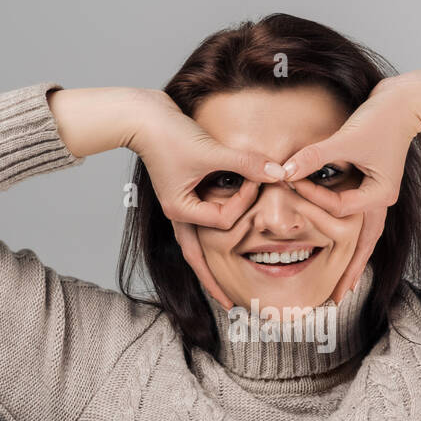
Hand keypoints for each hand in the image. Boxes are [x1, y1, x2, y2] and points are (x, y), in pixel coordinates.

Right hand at [129, 91, 284, 308]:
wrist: (142, 115)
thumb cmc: (169, 133)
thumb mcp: (210, 150)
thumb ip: (246, 163)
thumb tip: (279, 172)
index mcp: (180, 210)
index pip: (222, 221)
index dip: (243, 204)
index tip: (257, 179)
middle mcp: (179, 213)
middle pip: (198, 257)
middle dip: (213, 281)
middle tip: (231, 305)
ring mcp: (180, 205)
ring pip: (197, 243)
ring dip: (211, 261)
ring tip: (222, 287)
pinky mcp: (184, 192)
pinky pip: (201, 220)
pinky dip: (213, 230)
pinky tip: (224, 240)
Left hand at [277, 77, 420, 303]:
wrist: (405, 102)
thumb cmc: (380, 118)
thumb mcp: (346, 138)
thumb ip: (314, 156)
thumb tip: (284, 171)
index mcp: (378, 194)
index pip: (340, 207)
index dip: (314, 198)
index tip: (292, 184)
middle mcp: (382, 200)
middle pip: (364, 245)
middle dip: (350, 271)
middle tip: (336, 297)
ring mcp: (380, 196)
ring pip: (367, 237)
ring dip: (355, 260)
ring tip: (345, 285)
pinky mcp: (375, 186)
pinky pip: (363, 220)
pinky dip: (354, 236)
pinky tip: (347, 248)